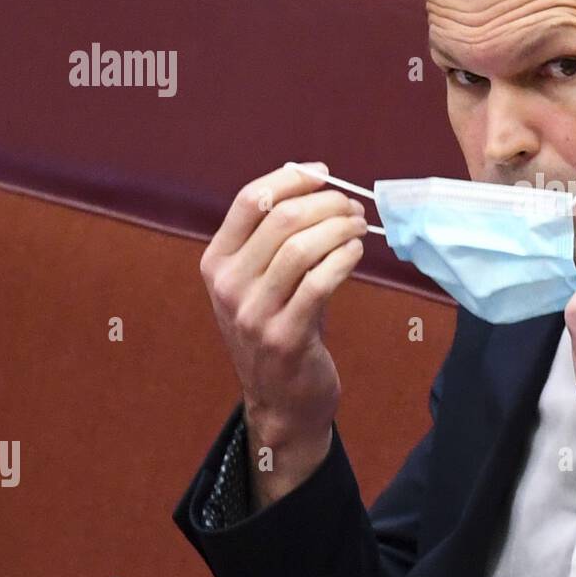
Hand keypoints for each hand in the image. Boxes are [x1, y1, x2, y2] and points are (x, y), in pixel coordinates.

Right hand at [198, 161, 368, 506]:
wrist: (281, 401)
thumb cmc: (280, 329)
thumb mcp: (263, 282)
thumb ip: (277, 238)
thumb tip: (316, 185)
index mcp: (216, 262)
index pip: (249, 200)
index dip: (291, 179)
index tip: (324, 174)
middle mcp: (227, 285)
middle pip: (280, 218)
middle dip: (326, 204)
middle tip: (353, 207)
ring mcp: (252, 313)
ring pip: (302, 246)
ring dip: (340, 228)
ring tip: (360, 227)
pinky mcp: (284, 336)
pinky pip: (319, 282)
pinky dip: (344, 259)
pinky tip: (356, 254)